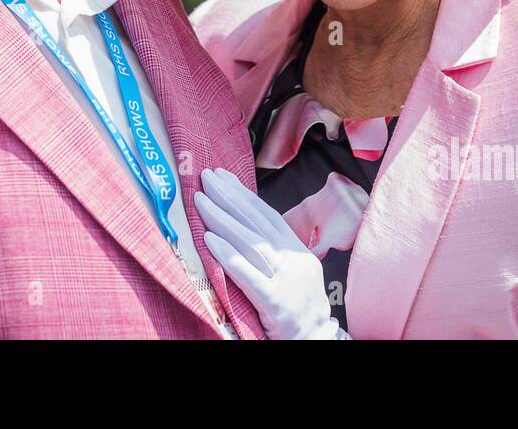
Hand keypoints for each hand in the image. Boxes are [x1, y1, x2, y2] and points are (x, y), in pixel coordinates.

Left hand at [194, 167, 346, 339]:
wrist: (316, 340)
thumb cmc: (298, 304)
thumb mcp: (293, 270)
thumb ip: (273, 248)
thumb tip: (241, 221)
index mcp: (297, 249)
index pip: (266, 214)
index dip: (243, 194)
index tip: (222, 177)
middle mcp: (294, 260)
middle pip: (257, 222)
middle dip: (229, 197)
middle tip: (206, 177)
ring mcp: (286, 280)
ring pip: (251, 243)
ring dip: (222, 219)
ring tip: (200, 201)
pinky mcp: (276, 302)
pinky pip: (248, 275)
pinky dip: (228, 255)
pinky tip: (209, 239)